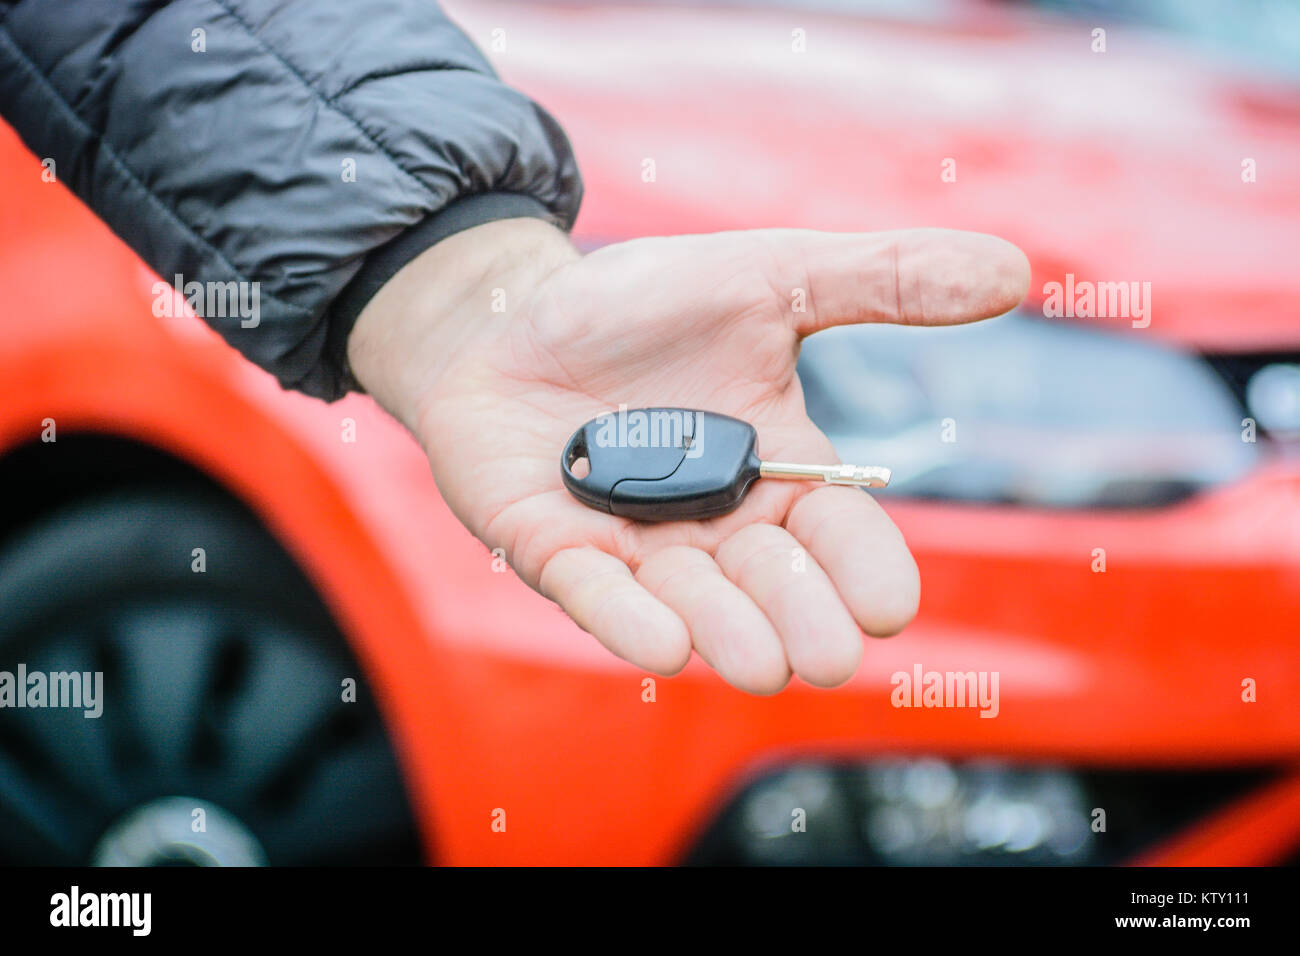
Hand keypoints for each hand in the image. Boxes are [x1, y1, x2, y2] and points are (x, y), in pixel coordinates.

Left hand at [347, 218, 1028, 692]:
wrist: (511, 314)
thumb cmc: (641, 305)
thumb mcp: (767, 275)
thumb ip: (881, 278)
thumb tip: (1015, 269)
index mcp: (775, 471)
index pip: (837, 536)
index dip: (864, 571)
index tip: (888, 608)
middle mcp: (712, 523)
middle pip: (771, 586)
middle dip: (801, 619)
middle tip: (830, 656)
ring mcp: (632, 543)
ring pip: (691, 603)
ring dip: (726, 632)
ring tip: (763, 663)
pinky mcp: (554, 550)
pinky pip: (593, 594)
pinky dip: (627, 619)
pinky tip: (665, 646)